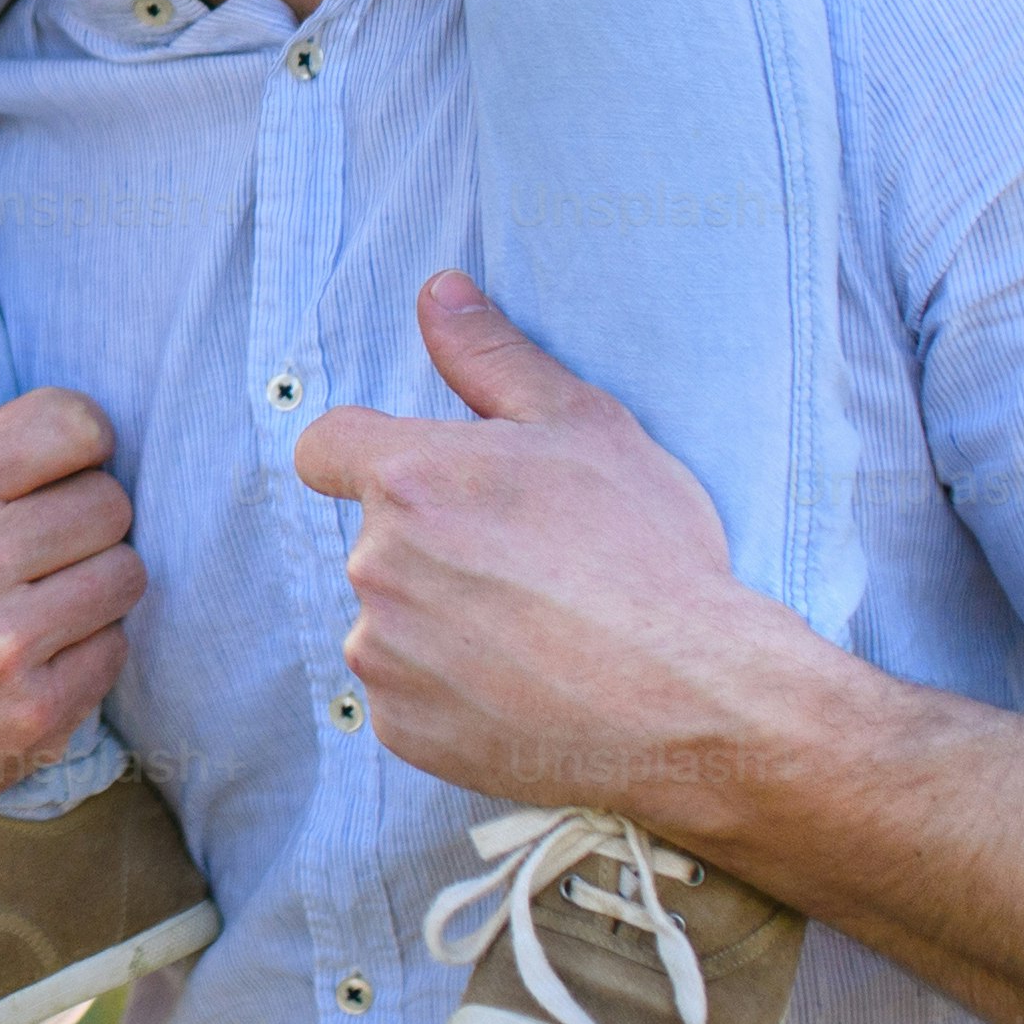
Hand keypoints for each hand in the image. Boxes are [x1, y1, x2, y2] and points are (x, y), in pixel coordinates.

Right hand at [0, 293, 144, 862]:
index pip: (74, 424)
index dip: (72, 438)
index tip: (48, 463)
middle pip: (110, 501)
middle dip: (84, 510)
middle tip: (42, 533)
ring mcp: (6, 646)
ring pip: (126, 575)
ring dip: (96, 577)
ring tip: (46, 586)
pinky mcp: (32, 716)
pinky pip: (116, 652)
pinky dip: (89, 647)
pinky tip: (39, 647)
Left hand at [289, 273, 830, 842]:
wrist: (697, 702)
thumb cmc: (649, 554)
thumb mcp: (587, 426)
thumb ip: (493, 356)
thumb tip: (437, 293)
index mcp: (408, 478)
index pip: (325, 447)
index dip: (368, 457)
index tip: (430, 484)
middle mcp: (375, 564)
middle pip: (377, 539)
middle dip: (435, 545)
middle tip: (532, 567)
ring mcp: (384, 654)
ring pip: (392, 620)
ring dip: (442, 622)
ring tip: (538, 635)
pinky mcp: (403, 730)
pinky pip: (408, 696)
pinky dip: (453, 693)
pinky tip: (527, 689)